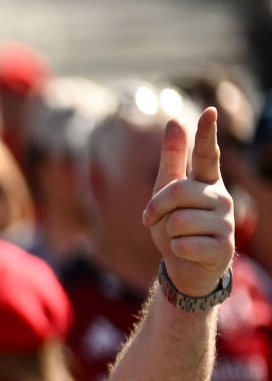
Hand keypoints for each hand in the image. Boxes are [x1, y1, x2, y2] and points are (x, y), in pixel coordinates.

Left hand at [142, 107, 234, 298]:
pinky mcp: (223, 247)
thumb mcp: (166, 193)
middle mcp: (221, 197)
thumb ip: (172, 159)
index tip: (209, 111)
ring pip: (179, 220)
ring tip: (179, 238)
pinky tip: (187, 252)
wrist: (185, 268)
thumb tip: (174, 119)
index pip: (206, 155)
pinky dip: (177, 250)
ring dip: (168, 233)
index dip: (206, 134)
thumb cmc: (175, 227)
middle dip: (157, 209)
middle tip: (156, 221)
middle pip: (178, 192)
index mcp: (206, 182)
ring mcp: (225, 222)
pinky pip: (185, 244)